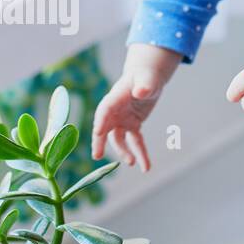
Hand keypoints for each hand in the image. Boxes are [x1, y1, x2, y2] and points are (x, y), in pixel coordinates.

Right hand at [91, 43, 180, 171]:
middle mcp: (115, 112)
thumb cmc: (145, 76)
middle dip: (99, 142)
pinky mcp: (132, 126)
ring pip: (118, 139)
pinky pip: (135, 142)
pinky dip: (141, 154)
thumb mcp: (147, 79)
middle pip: (104, 128)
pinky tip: (146, 167)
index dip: (100, 121)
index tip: (98, 132)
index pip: (104, 110)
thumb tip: (141, 91)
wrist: (147, 79)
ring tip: (133, 163)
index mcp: (114, 98)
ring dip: (124, 151)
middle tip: (96, 155)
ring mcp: (122, 120)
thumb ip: (144, 85)